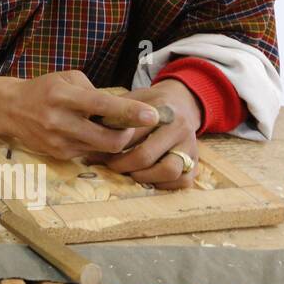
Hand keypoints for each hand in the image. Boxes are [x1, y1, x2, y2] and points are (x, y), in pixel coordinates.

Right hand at [0, 70, 162, 160]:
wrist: (10, 109)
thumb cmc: (44, 89)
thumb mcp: (68, 79)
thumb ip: (95, 92)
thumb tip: (125, 109)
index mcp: (63, 96)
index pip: (102, 105)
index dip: (130, 112)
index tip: (153, 115)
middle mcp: (60, 121)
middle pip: (110, 139)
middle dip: (128, 135)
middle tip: (129, 125)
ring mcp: (59, 142)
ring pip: (103, 150)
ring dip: (113, 140)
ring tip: (107, 127)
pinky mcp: (59, 155)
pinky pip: (90, 153)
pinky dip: (97, 145)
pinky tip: (88, 133)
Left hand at [85, 80, 202, 189]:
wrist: (182, 102)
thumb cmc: (149, 103)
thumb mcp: (132, 98)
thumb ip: (114, 112)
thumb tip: (87, 128)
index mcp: (161, 111)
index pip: (130, 134)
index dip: (110, 146)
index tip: (95, 151)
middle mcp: (179, 129)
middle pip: (145, 156)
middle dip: (122, 165)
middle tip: (110, 165)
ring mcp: (190, 146)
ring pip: (169, 171)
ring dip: (144, 177)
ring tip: (130, 173)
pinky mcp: (196, 161)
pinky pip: (183, 181)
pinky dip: (164, 184)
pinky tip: (149, 178)